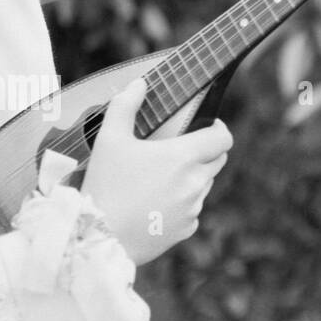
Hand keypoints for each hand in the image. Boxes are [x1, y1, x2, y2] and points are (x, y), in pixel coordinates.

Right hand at [81, 76, 231, 265]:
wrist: (98, 236)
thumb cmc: (104, 185)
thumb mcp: (109, 139)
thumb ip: (125, 106)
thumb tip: (139, 84)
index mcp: (183, 157)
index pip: (223, 139)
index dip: (217, 129)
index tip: (204, 127)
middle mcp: (195, 184)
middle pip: (217, 161)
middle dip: (203, 152)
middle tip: (175, 150)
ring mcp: (192, 209)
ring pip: (203, 186)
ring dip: (189, 179)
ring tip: (157, 179)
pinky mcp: (184, 230)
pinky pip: (191, 212)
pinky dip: (179, 205)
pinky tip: (152, 204)